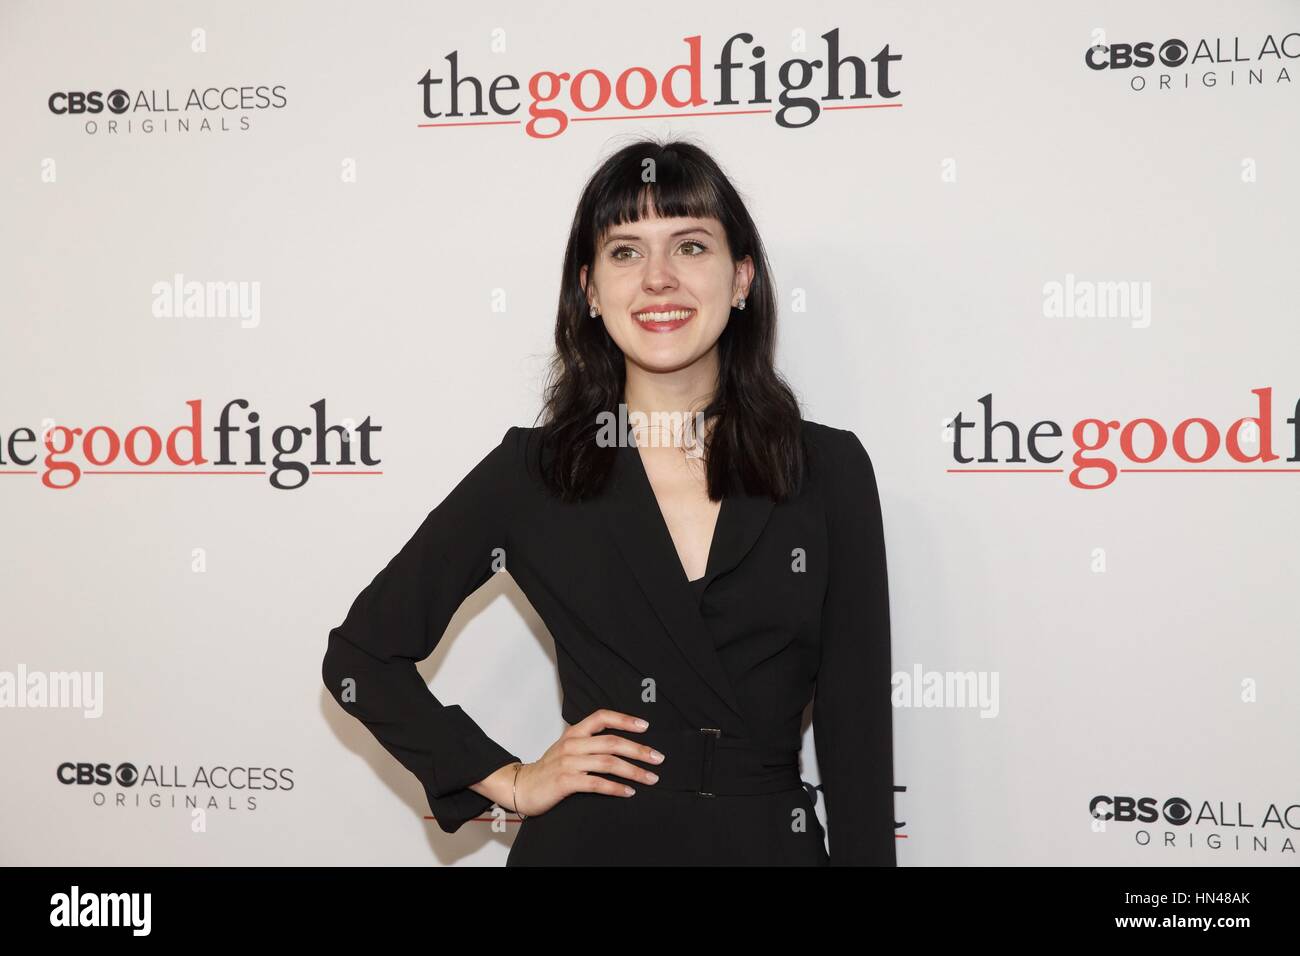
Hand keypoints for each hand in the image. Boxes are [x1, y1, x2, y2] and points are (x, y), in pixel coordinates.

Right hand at [511, 710, 663, 816]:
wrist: (521, 786)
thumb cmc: (549, 769)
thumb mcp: (567, 749)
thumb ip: (589, 743)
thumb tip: (620, 743)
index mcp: (574, 733)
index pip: (601, 717)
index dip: (624, 719)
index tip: (645, 726)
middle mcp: (572, 744)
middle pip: (612, 742)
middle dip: (639, 750)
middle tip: (658, 758)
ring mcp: (568, 763)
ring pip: (608, 763)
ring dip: (633, 771)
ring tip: (650, 778)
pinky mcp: (565, 781)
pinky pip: (596, 783)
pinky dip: (615, 788)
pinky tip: (628, 792)